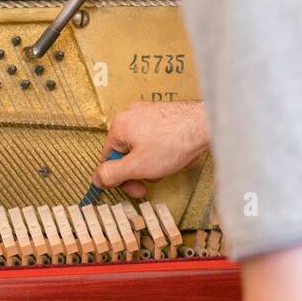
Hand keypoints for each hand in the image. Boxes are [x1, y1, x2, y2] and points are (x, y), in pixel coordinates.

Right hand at [94, 100, 209, 198]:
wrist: (205, 124)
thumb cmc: (173, 142)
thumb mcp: (137, 167)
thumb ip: (112, 174)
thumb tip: (96, 179)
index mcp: (120, 126)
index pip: (109, 158)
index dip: (121, 178)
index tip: (135, 188)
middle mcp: (132, 115)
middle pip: (127, 153)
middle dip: (140, 171)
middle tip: (152, 181)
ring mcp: (149, 113)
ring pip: (143, 148)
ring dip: (154, 162)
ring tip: (170, 164)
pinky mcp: (166, 115)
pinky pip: (158, 140)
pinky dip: (166, 151)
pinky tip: (177, 155)